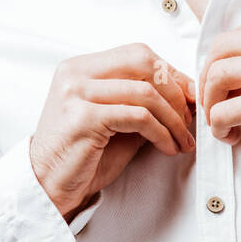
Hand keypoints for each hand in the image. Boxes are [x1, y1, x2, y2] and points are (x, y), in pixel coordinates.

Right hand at [30, 43, 195, 221]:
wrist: (48, 186)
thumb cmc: (84, 157)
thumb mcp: (119, 122)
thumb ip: (145, 104)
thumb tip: (188, 97)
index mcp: (82, 67)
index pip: (139, 55)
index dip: (172, 75)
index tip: (191, 100)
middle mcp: (76, 73)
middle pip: (144, 62)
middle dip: (176, 92)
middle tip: (189, 120)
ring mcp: (76, 93)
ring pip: (145, 92)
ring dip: (173, 119)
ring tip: (182, 140)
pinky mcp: (83, 117)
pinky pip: (138, 116)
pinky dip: (161, 132)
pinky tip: (167, 147)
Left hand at [199, 7, 240, 189]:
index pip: (240, 33)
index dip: (226, 60)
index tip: (228, 81)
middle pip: (219, 49)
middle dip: (209, 77)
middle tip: (215, 98)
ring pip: (215, 76)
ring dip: (211, 101)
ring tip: (222, 119)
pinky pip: (222, 111)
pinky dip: (218, 126)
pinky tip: (231, 135)